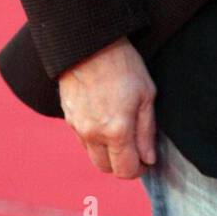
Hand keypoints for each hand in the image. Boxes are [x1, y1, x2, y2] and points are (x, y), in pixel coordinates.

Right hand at [57, 37, 156, 177]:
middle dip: (123, 164)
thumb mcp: (146, 95)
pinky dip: (95, 139)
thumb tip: (149, 159)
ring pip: (93, 156)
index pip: (126, 171)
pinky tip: (105, 119)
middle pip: (107, 168)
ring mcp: (78, 128)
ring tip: (121, 131)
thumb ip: (147, 132)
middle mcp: (93, 134)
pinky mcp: (68, 119)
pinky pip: (83, 140)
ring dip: (108, 153)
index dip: (139, 169)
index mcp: (117, 131)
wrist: (89, 44)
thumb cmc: (124, 66)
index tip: (146, 160)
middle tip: (135, 148)